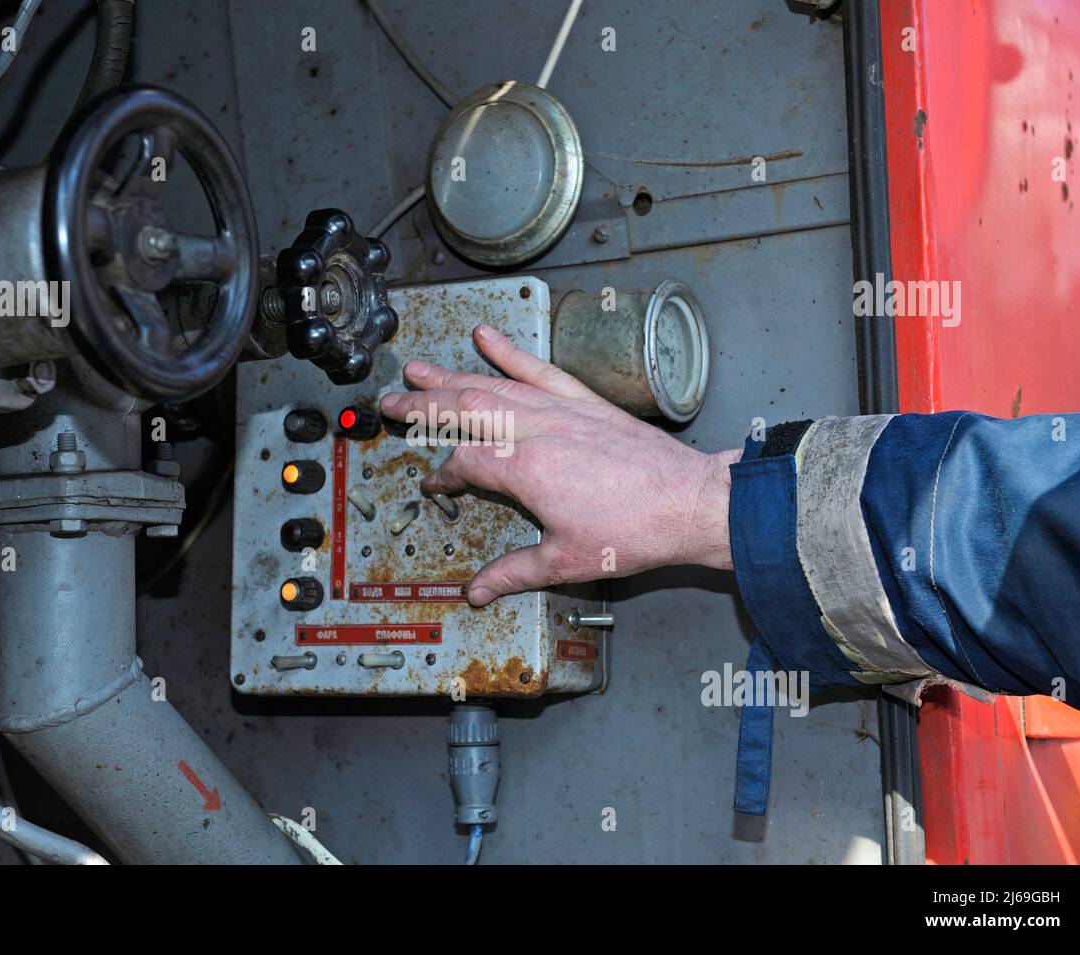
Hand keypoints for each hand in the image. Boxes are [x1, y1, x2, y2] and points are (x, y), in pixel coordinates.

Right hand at [378, 324, 738, 606]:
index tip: (436, 486)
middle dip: (422, 406)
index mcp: (526, 470)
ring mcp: (561, 411)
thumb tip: (478, 590)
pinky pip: (539, 370)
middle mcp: (538, 431)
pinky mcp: (585, 402)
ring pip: (493, 385)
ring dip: (451, 376)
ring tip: (418, 367)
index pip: (464, 463)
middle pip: (464, 408)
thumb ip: (514, 572)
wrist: (690, 503)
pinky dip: (510, 352)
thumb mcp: (566, 562)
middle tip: (389, 400)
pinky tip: (486, 337)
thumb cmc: (635, 532)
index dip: (443, 475)